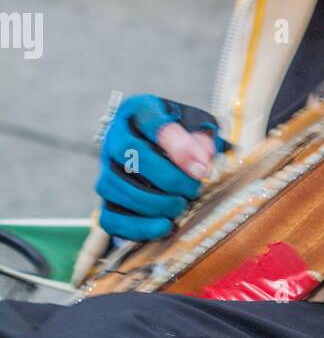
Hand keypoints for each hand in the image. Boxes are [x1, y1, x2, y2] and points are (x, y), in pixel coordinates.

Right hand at [96, 94, 229, 240]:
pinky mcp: (105, 199)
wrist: (160, 156)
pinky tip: (163, 226)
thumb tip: (202, 161)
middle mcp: (115, 136)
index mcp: (140, 111)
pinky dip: (137, 226)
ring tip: (180, 206)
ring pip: (116, 187)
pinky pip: (110, 217)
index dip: (179, 148)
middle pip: (131, 155)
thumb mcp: (197, 127)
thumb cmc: (183, 138)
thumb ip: (203, 138)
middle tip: (192, 190)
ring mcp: (105, 169)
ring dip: (154, 203)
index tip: (202, 170)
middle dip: (168, 178)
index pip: (154, 123)